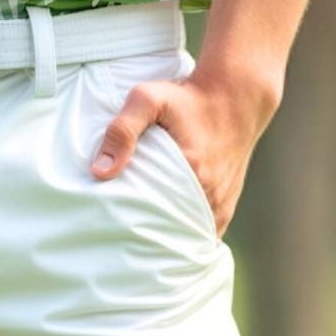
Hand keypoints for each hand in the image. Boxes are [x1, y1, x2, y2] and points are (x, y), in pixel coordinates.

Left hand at [88, 55, 282, 238]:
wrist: (235, 95)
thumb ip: (122, 130)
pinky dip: (190, 234)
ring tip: (143, 240)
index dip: (133, 226)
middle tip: (123, 239)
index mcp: (191, 171)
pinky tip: (170, 236)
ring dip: (171, 238)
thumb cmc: (187, 96)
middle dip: (149, 237)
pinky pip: (208, 231)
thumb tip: (100, 171)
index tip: (113, 229)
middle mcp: (209, 192)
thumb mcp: (147, 99)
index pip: (154, 217)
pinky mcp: (229, 201)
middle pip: (172, 230)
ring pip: (191, 234)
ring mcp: (221, 200)